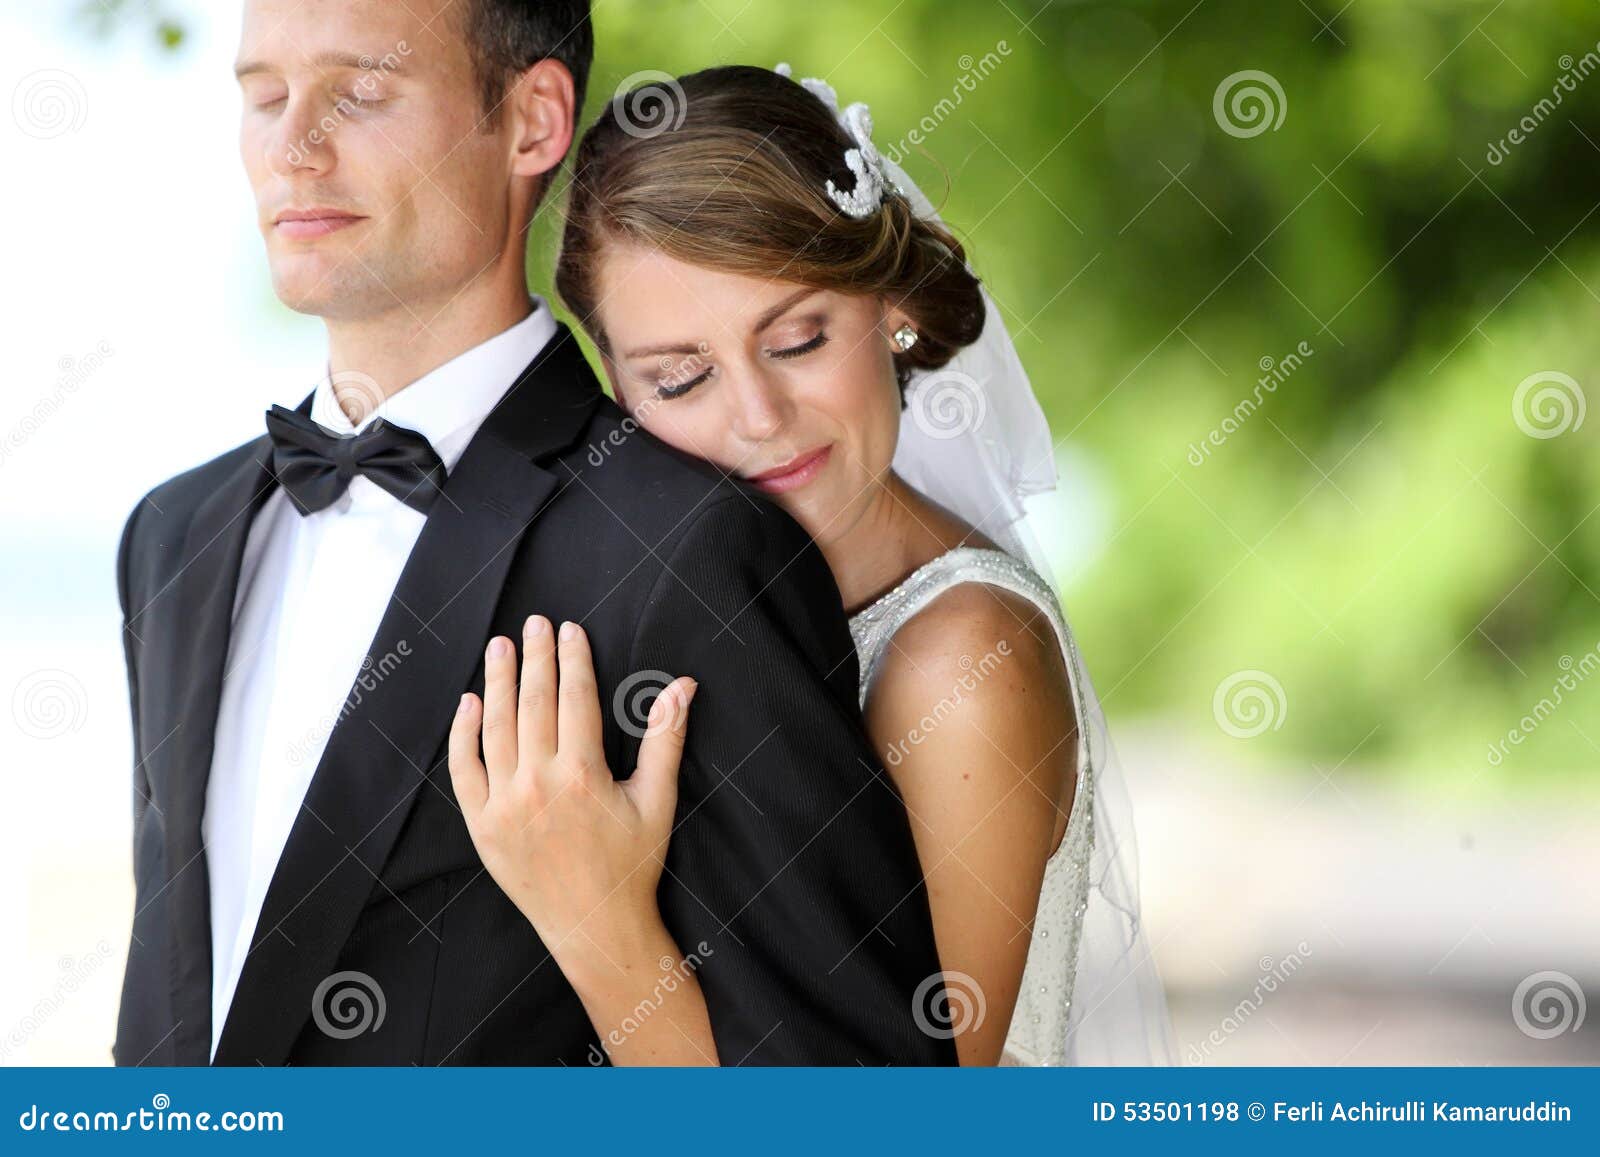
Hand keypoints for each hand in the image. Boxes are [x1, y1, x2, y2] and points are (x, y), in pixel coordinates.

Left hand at [448, 615, 696, 972]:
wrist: (594, 927)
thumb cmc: (631, 866)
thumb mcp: (658, 801)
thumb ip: (665, 739)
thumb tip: (684, 686)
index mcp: (583, 776)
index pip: (575, 699)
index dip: (573, 659)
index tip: (569, 630)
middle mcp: (538, 786)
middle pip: (532, 704)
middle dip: (534, 658)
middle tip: (533, 623)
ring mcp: (504, 806)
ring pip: (495, 728)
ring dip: (496, 682)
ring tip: (499, 647)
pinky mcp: (482, 826)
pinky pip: (464, 770)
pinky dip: (463, 733)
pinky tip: (469, 703)